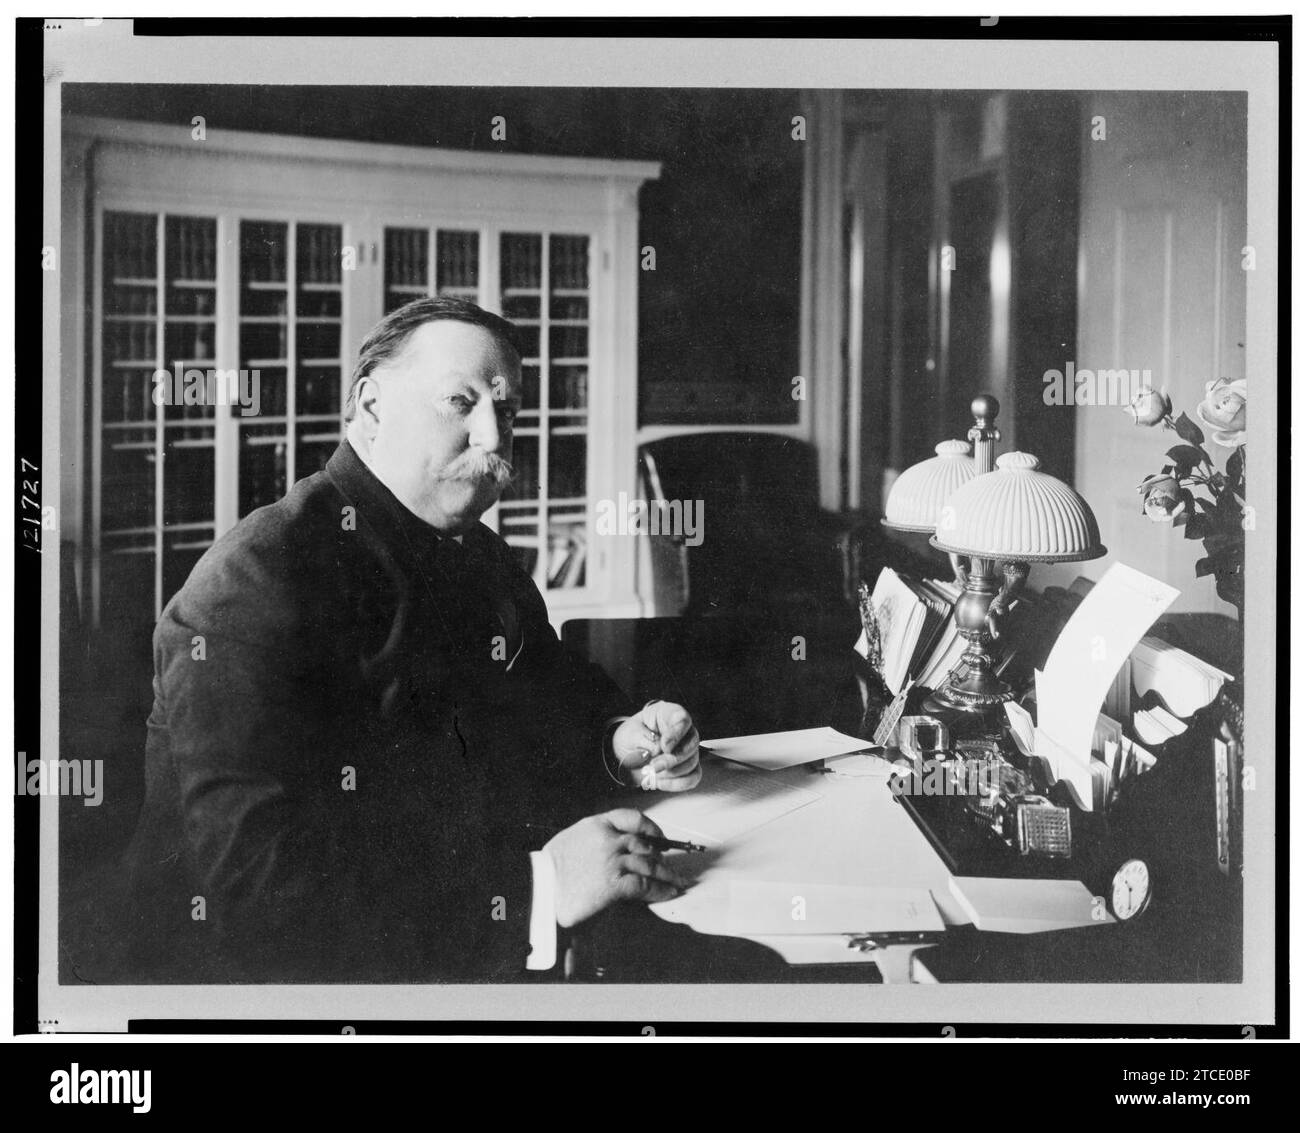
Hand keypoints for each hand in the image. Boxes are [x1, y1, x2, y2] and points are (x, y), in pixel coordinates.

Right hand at [544, 809, 688, 928]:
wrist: (539, 892)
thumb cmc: (549, 872)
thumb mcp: (571, 841)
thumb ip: (594, 839)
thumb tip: (615, 848)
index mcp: (596, 824)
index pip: (632, 818)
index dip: (651, 827)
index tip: (660, 837)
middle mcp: (608, 839)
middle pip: (645, 844)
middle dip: (661, 856)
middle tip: (670, 866)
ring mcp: (613, 861)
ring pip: (650, 864)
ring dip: (667, 875)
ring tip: (677, 882)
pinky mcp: (615, 885)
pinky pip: (646, 885)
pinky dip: (660, 890)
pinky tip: (667, 893)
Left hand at [611, 700, 701, 791]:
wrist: (627, 752)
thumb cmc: (632, 736)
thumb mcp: (632, 733)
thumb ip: (645, 739)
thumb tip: (659, 751)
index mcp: (670, 714)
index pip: (683, 720)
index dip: (676, 734)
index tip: (664, 746)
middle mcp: (684, 731)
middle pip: (692, 743)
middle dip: (673, 759)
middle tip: (654, 766)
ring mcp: (688, 750)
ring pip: (692, 762)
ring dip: (671, 772)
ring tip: (652, 773)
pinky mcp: (688, 768)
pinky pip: (693, 777)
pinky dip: (677, 783)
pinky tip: (660, 782)